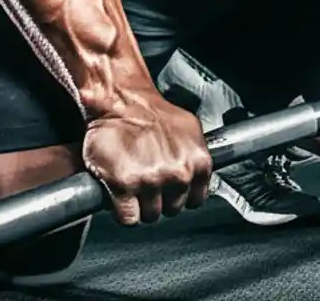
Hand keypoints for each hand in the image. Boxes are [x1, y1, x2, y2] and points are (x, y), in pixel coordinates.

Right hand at [83, 95, 211, 225]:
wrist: (121, 102)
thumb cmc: (151, 114)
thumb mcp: (189, 131)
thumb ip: (196, 157)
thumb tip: (196, 174)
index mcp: (198, 162)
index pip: (195, 201)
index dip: (180, 196)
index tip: (170, 190)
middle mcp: (178, 173)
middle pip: (172, 210)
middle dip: (159, 200)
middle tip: (148, 182)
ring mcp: (152, 181)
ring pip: (151, 216)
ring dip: (140, 205)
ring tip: (134, 185)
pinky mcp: (125, 185)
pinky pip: (129, 218)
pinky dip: (123, 211)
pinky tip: (122, 194)